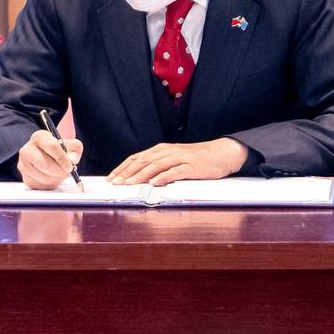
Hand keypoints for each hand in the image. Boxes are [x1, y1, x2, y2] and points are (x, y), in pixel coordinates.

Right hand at [17, 129, 83, 189]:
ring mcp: (23, 164)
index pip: (51, 146)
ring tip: (60, 174)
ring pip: (43, 177)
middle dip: (60, 171)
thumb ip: (75, 149)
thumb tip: (72, 160)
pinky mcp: (25, 177)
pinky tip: (52, 178)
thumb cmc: (59, 150)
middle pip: (45, 164)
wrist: (46, 158)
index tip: (70, 167)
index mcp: (39, 137)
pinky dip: (49, 184)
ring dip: (56, 179)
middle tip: (67, 173)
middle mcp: (27, 149)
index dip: (62, 158)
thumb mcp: (70, 145)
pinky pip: (40, 185)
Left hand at [108, 138, 248, 185]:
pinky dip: (164, 176)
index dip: (123, 168)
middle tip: (116, 182)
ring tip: (130, 183)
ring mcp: (179, 158)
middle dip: (127, 172)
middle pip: (143, 161)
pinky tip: (155, 182)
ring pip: (156, 165)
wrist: (222, 153)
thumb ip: (158, 166)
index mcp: (161, 150)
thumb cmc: (197, 158)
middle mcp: (168, 152)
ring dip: (141, 175)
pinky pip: (175, 171)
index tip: (112, 177)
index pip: (137, 158)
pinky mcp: (191, 166)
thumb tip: (139, 177)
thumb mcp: (174, 159)